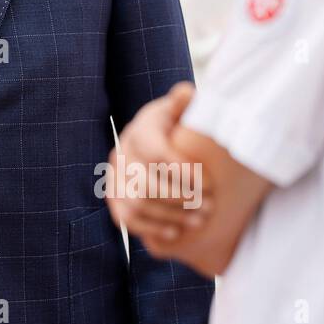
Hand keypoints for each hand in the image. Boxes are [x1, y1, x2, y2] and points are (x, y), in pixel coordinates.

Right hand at [106, 82, 208, 244]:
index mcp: (140, 130)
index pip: (155, 152)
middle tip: (209, 206)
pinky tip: (175, 231)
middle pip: (144, 182)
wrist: (159, 139)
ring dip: (169, 216)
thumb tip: (185, 92)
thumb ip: (185, 103)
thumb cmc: (179, 126)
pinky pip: (126, 218)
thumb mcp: (182, 110)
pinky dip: (151, 227)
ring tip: (199, 221)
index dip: (182, 172)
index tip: (210, 184)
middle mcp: (122, 151)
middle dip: (180, 198)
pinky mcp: (114, 196)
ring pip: (135, 203)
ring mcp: (115, 175)